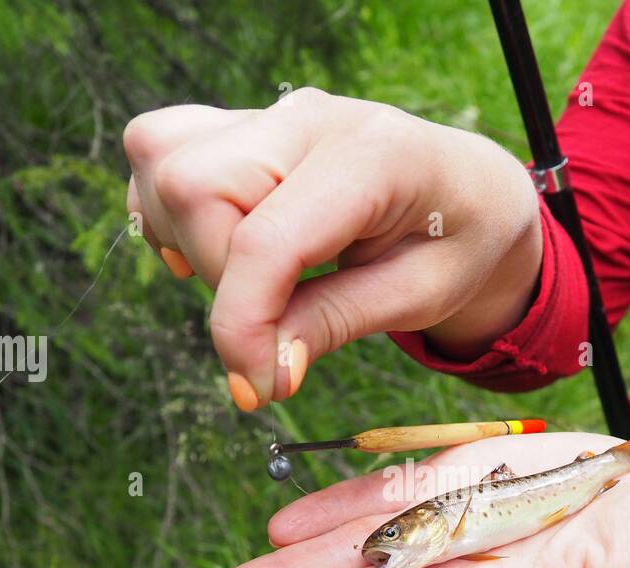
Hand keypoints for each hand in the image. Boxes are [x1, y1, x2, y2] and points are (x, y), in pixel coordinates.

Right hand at [122, 90, 542, 408]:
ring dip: (189, 242)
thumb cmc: (456, 242)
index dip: (243, 326)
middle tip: (277, 323)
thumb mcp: (420, 297)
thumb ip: (336, 323)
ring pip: (161, 159)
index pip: (265, 239)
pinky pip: (161, 154)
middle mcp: (310, 117)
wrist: (468, 191)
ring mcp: (270, 114)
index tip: (258, 390)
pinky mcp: (240, 124)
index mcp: (373, 155)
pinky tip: (226, 249)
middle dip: (217, 278)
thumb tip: (264, 372)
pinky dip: (172, 214)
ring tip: (259, 282)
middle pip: (192, 185)